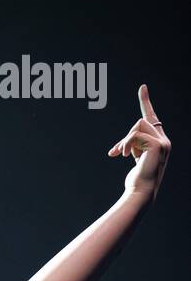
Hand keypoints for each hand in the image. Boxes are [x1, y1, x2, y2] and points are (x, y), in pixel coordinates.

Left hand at [107, 84, 170, 200]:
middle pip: (141, 122)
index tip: (142, 87)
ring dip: (126, 140)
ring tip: (122, 155)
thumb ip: (132, 148)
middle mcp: (164, 140)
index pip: (152, 118)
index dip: (146, 102)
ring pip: (138, 126)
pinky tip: (124, 156)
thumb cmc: (136, 180)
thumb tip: (118, 147)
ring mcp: (163, 143)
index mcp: (159, 142)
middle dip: (126, 136)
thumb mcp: (133, 160)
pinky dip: (126, 144)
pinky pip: (135, 135)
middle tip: (117, 152)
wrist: (140, 193)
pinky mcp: (157, 145)